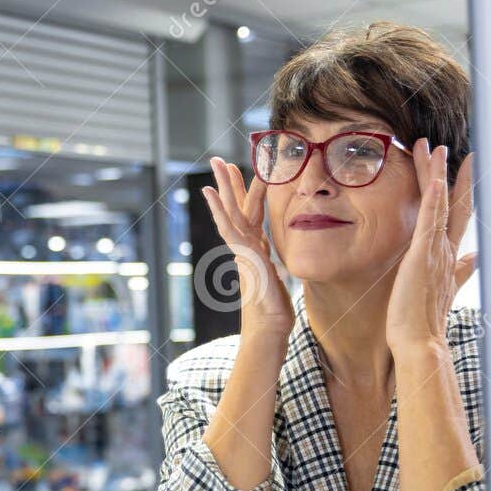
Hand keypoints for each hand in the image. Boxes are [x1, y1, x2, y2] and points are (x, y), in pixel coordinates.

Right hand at [202, 157, 293, 339]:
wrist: (268, 331)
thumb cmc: (275, 313)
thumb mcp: (279, 283)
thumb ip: (274, 271)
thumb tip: (276, 270)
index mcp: (256, 250)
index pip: (250, 215)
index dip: (244, 194)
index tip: (238, 174)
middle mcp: (247, 248)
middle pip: (236, 208)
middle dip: (228, 184)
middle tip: (218, 160)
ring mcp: (244, 252)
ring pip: (232, 213)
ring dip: (225, 189)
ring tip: (217, 167)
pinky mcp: (244, 257)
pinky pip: (231, 228)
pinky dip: (220, 210)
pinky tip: (211, 195)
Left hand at [385, 141, 475, 358]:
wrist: (420, 344)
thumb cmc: (423, 323)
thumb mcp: (443, 290)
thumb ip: (461, 271)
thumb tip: (476, 258)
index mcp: (448, 258)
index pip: (457, 217)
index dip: (461, 191)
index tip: (465, 168)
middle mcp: (447, 251)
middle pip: (453, 204)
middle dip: (453, 174)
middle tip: (451, 147)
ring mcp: (437, 252)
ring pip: (439, 205)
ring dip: (437, 174)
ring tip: (434, 147)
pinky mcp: (423, 256)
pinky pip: (430, 220)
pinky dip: (435, 197)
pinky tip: (436, 177)